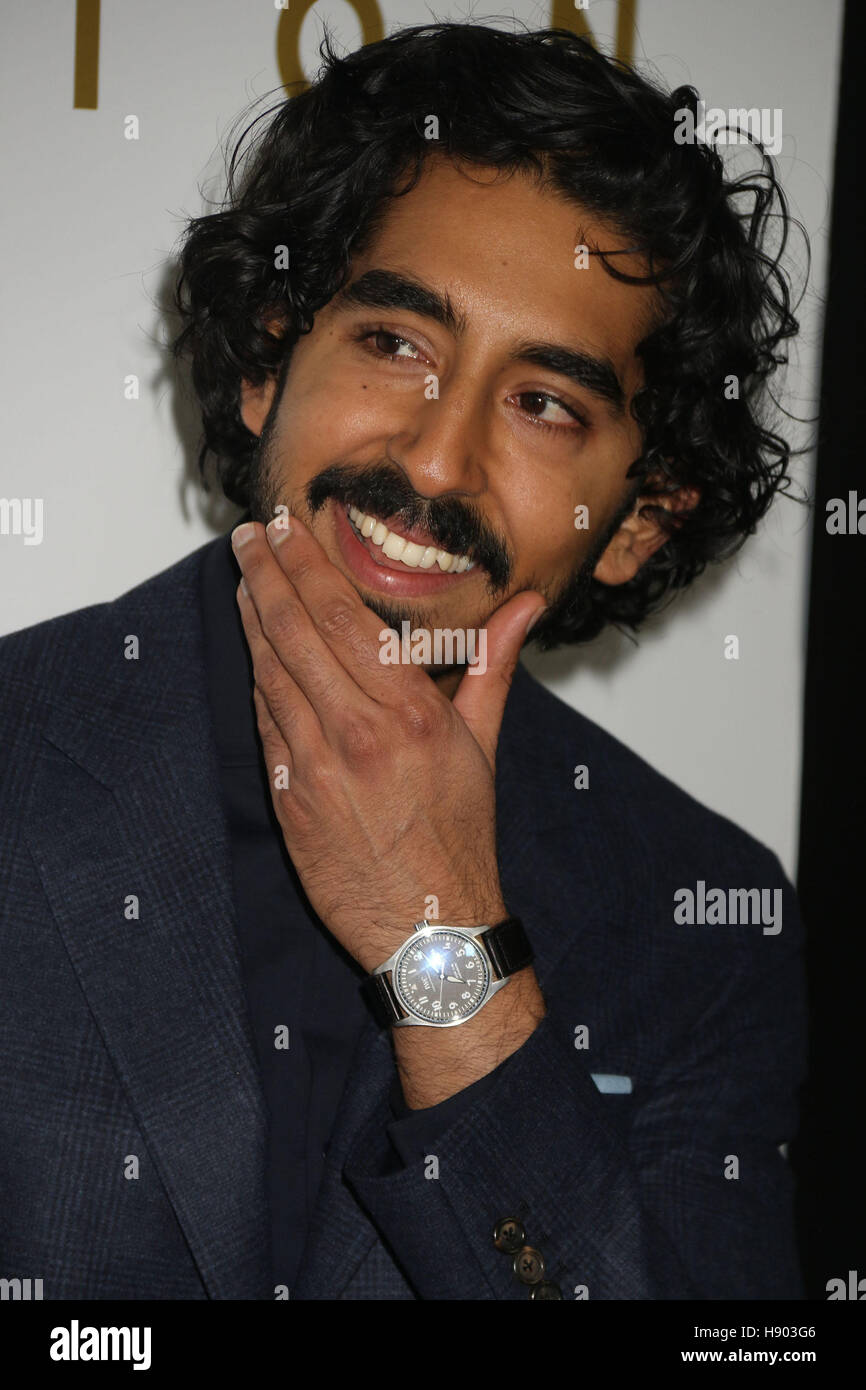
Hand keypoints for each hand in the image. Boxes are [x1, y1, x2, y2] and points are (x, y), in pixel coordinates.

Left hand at [231, 515, 545, 974]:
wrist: (431, 929)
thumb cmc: (460, 838)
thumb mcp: (485, 746)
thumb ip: (492, 665)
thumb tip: (525, 606)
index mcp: (411, 713)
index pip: (343, 615)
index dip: (306, 564)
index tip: (286, 529)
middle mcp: (359, 733)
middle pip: (295, 632)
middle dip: (265, 574)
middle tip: (247, 536)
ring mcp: (318, 767)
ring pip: (270, 674)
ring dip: (251, 620)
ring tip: (243, 579)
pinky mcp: (291, 800)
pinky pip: (265, 725)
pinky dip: (256, 681)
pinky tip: (253, 650)